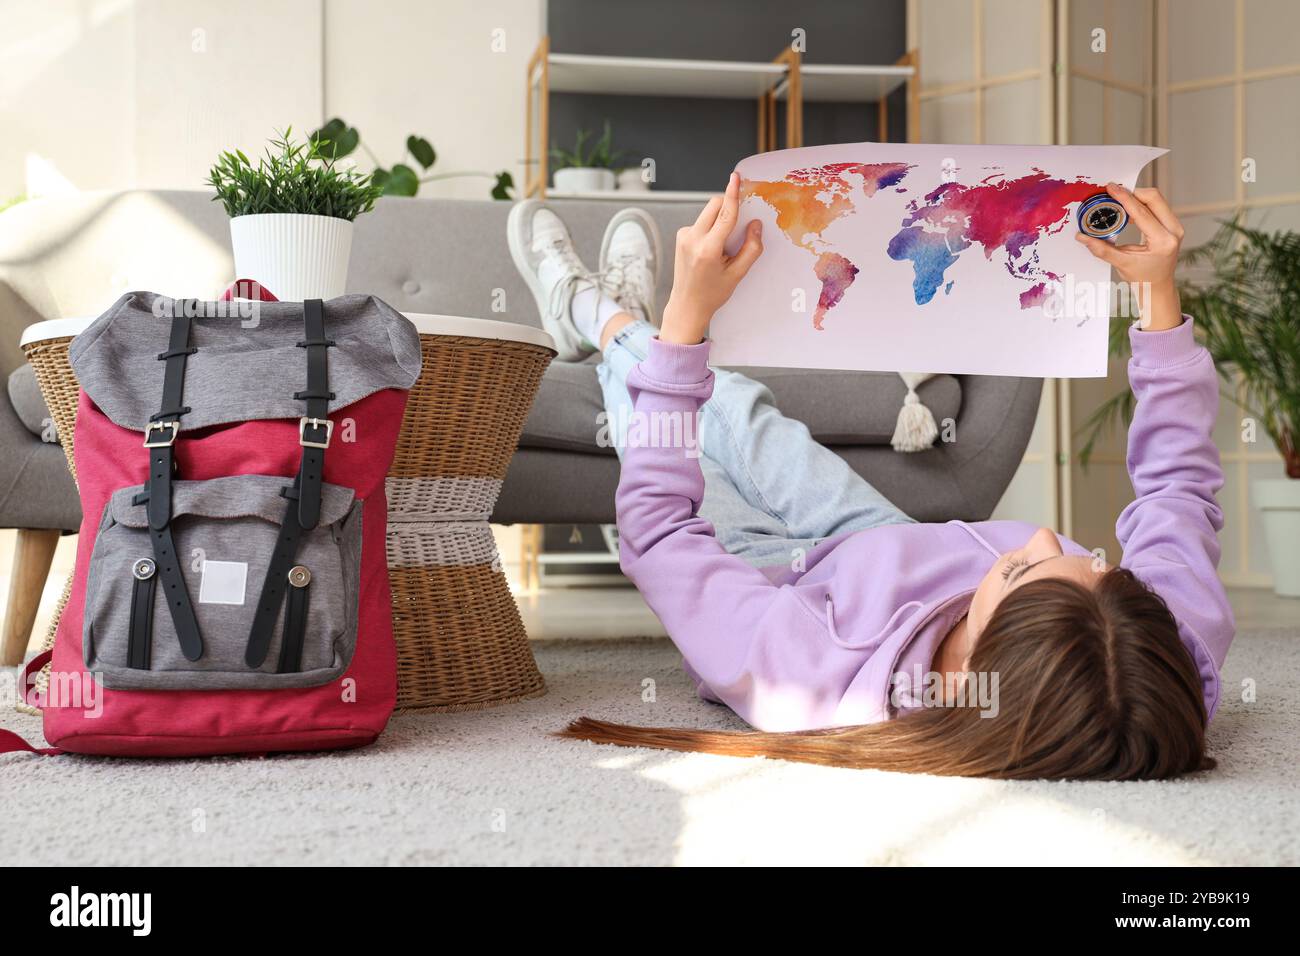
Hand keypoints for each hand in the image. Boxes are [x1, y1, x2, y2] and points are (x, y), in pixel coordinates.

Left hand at [660, 172, 763, 344]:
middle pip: (714, 206)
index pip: (725, 215)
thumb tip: (756, 226)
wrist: (686, 305)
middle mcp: (692, 239)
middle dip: (728, 207)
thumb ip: (751, 249)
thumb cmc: (712, 293)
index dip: (733, 194)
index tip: (736, 178)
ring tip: (723, 248)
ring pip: (708, 213)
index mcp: (707, 249)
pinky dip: (711, 228)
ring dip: (720, 220)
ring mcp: (684, 236)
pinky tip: (712, 250)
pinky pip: (702, 222)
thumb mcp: (737, 275)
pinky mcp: (681, 235)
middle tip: (739, 227)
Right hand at [1075, 183, 1184, 331]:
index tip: (1111, 188)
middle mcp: (1174, 231)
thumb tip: (1082, 237)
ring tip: (1119, 201)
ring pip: (1156, 200)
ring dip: (1137, 197)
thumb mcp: (1121, 263)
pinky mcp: (1172, 224)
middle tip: (1114, 193)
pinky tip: (1128, 209)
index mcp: (1163, 241)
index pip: (1142, 212)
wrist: (1158, 286)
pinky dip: (1142, 204)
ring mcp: (1175, 226)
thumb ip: (1101, 249)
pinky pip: (1157, 206)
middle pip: (1154, 198)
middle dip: (1133, 193)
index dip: (1125, 198)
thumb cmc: (1142, 278)